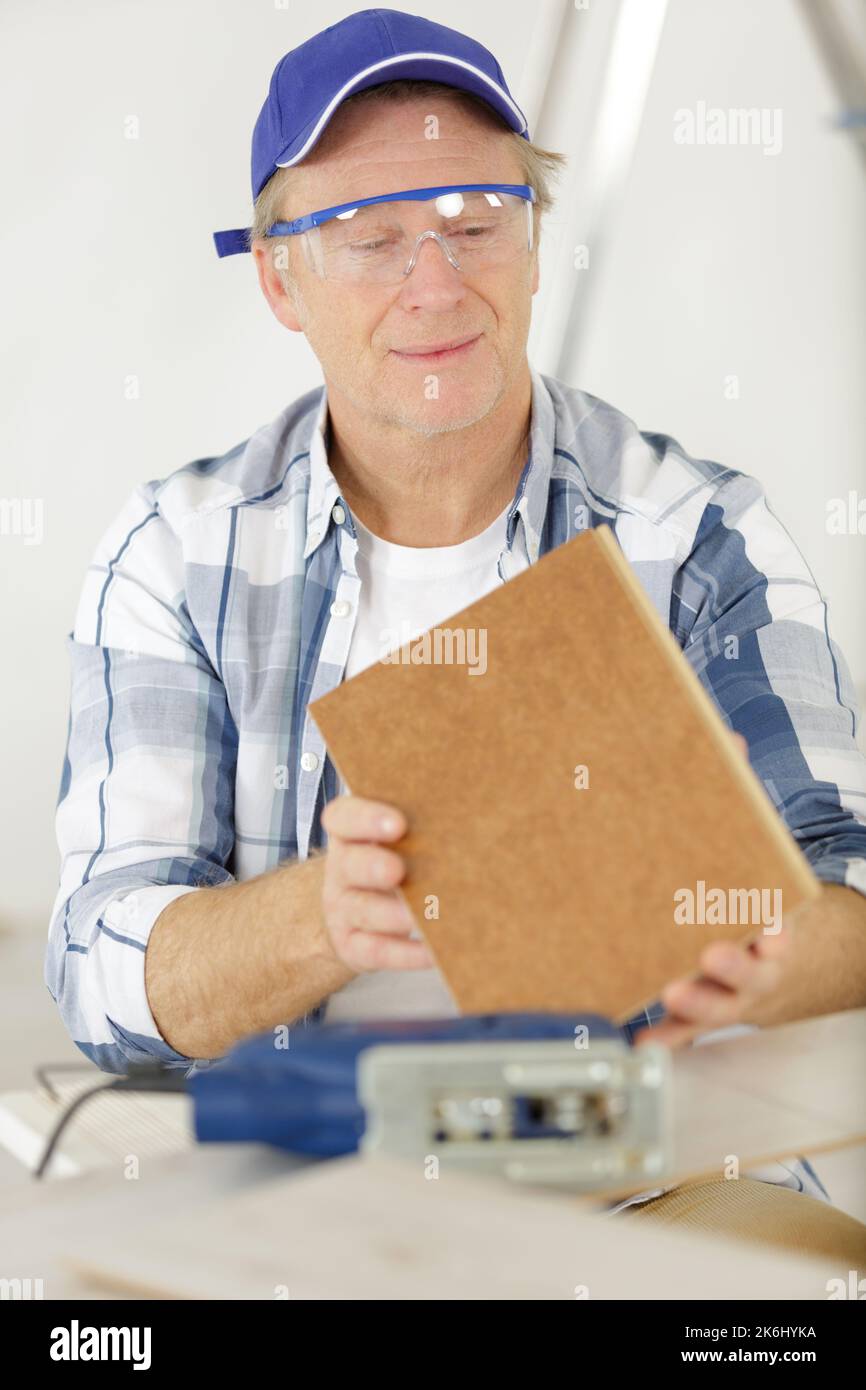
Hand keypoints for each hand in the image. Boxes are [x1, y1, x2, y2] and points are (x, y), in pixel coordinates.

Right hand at [320, 795, 433, 972]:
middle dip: (372, 866)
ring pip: (361, 910)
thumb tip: (478, 799)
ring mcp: (344, 909)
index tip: (398, 823)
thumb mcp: (394, 838)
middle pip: (349, 864)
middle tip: (398, 870)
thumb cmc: (391, 861)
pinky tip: (432, 952)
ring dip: (388, 913)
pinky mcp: (354, 946)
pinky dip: (404, 953)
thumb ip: (422, 819)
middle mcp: (342, 869)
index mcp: (350, 833)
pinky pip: (376, 951)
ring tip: (416, 915)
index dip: (365, 819)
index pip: (343, 818)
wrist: (353, 913)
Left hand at [633, 729, 791, 1048]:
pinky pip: (685, 1032)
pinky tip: (643, 1038)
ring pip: (718, 1003)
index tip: (773, 928)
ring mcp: (732, 993)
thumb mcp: (761, 851)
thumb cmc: (758, 896)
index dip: (776, 926)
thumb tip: (726, 740)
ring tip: (672, 990)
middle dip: (731, 962)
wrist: (786, 961)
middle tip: (711, 952)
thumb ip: (743, 799)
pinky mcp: (705, 1014)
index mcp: (770, 921)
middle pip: (749, 967)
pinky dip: (667, 1038)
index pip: (779, 924)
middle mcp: (756, 963)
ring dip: (696, 1000)